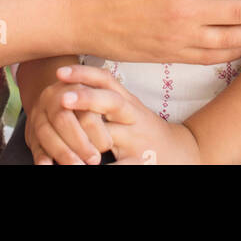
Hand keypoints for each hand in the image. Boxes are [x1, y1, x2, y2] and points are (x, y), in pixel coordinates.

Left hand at [34, 65, 201, 165]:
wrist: (180, 152)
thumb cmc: (144, 129)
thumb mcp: (127, 109)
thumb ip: (104, 98)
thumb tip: (68, 85)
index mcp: (126, 101)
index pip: (106, 81)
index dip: (84, 74)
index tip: (59, 72)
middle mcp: (132, 117)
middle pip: (111, 102)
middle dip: (86, 99)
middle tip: (61, 99)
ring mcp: (136, 141)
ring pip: (111, 135)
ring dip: (88, 138)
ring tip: (68, 141)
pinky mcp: (140, 163)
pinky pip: (119, 167)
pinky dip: (104, 168)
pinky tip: (86, 166)